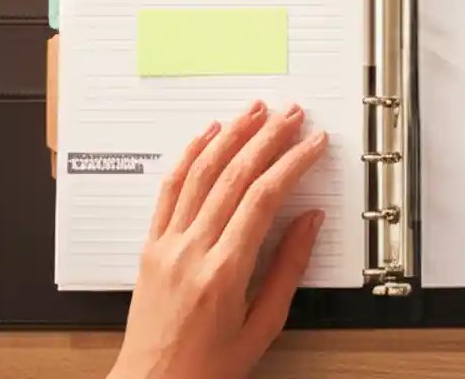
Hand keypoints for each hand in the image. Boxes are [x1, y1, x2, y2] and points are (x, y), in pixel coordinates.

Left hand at [109, 101, 328, 378]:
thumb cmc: (209, 366)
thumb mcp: (263, 324)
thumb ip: (288, 268)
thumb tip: (309, 220)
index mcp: (224, 273)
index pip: (263, 199)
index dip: (293, 164)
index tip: (314, 144)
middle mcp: (191, 251)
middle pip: (233, 177)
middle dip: (268, 139)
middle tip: (293, 115)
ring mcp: (166, 245)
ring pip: (200, 174)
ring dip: (231, 136)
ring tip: (255, 111)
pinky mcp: (150, 246)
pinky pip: (169, 190)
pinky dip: (189, 156)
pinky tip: (207, 135)